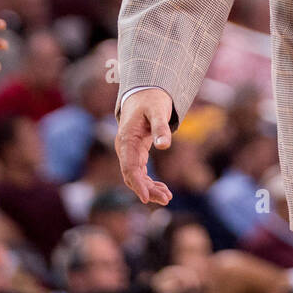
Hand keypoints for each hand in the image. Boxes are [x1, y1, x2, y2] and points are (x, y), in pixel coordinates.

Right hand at [116, 88, 174, 205]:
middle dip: (147, 190)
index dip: (137, 184)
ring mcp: (128, 152)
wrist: (143, 93)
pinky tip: (162, 189)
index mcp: (127, 139)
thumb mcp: (158, 110)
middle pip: (132, 175)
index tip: (146, 198)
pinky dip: (150, 181)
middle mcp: (125, 148)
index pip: (129, 167)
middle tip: (167, 199)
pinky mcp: (135, 153)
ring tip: (167, 197)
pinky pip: (139, 172)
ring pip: (136, 176)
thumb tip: (164, 146)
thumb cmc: (151, 100)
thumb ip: (160, 127)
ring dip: (150, 188)